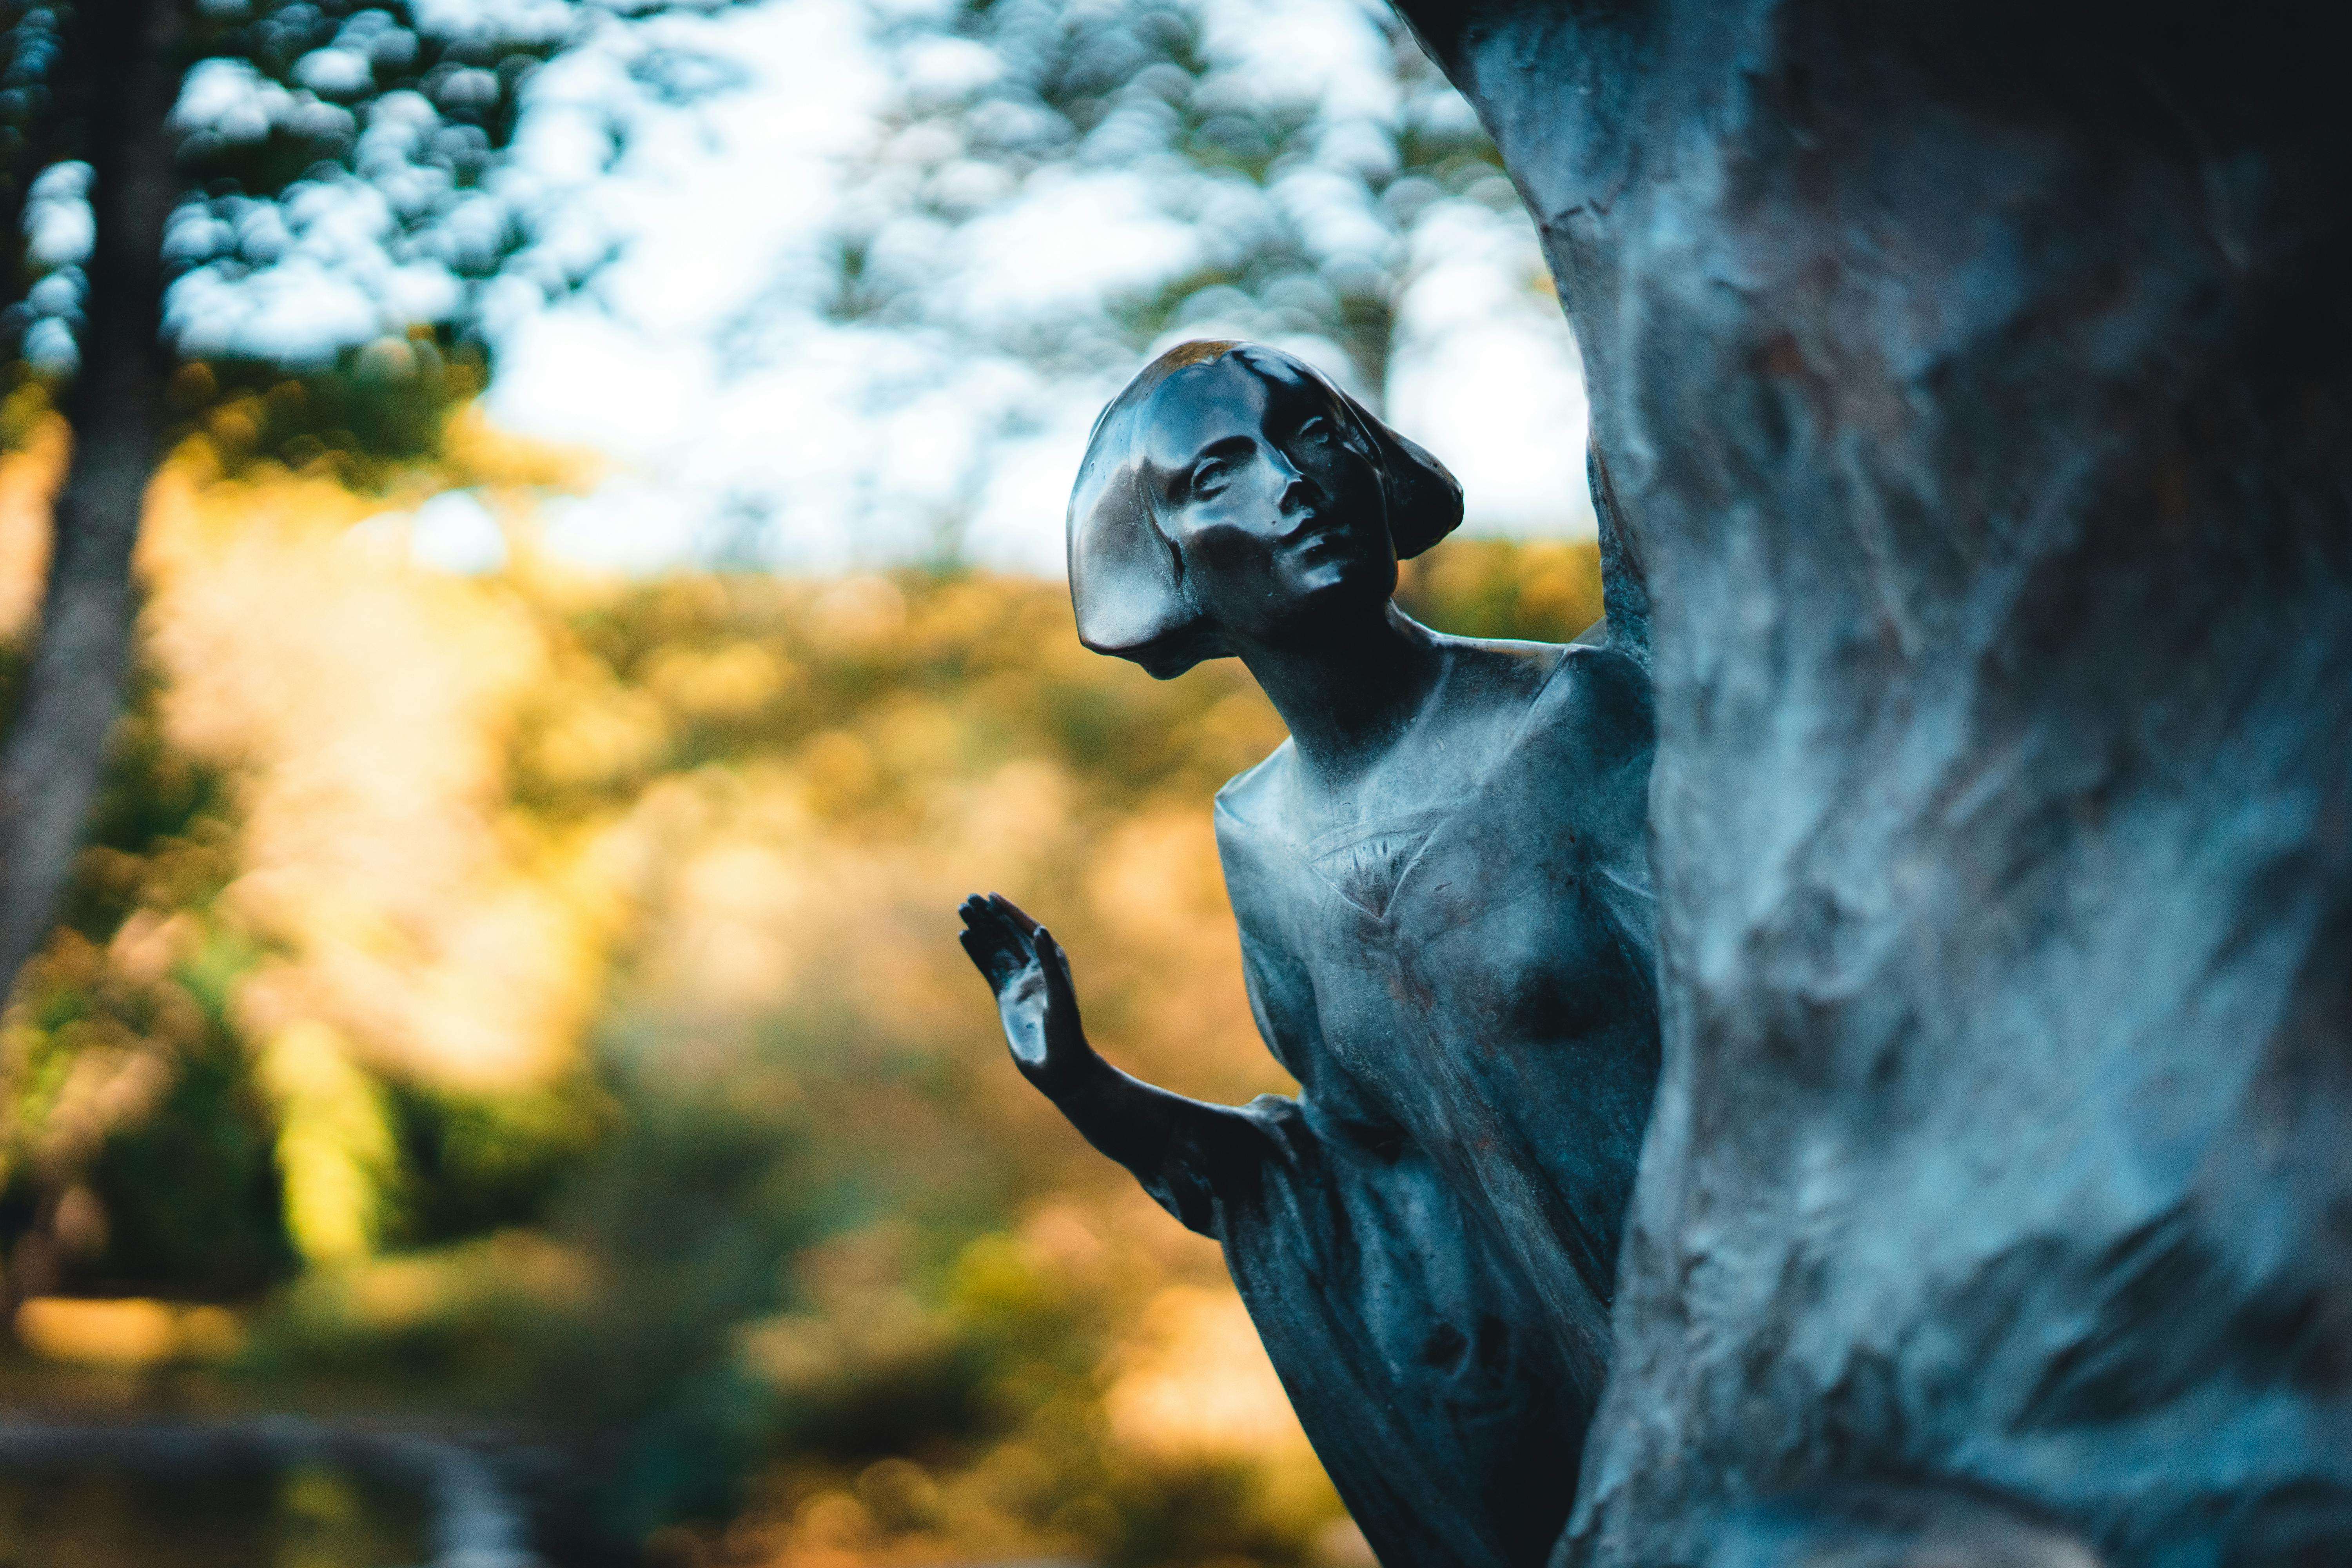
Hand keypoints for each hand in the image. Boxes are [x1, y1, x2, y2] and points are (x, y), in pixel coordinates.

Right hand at [958, 892, 1097, 1097]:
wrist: (1059, 1066)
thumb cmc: (1067, 1031)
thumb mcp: (1059, 995)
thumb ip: (1047, 962)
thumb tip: (1039, 929)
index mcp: (1052, 962)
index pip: (1028, 930)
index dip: (1010, 913)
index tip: (991, 897)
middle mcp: (1036, 968)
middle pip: (1008, 936)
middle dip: (990, 917)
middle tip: (969, 899)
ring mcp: (1019, 982)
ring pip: (996, 949)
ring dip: (981, 930)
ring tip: (962, 911)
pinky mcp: (1006, 997)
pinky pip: (989, 969)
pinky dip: (977, 953)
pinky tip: (965, 937)